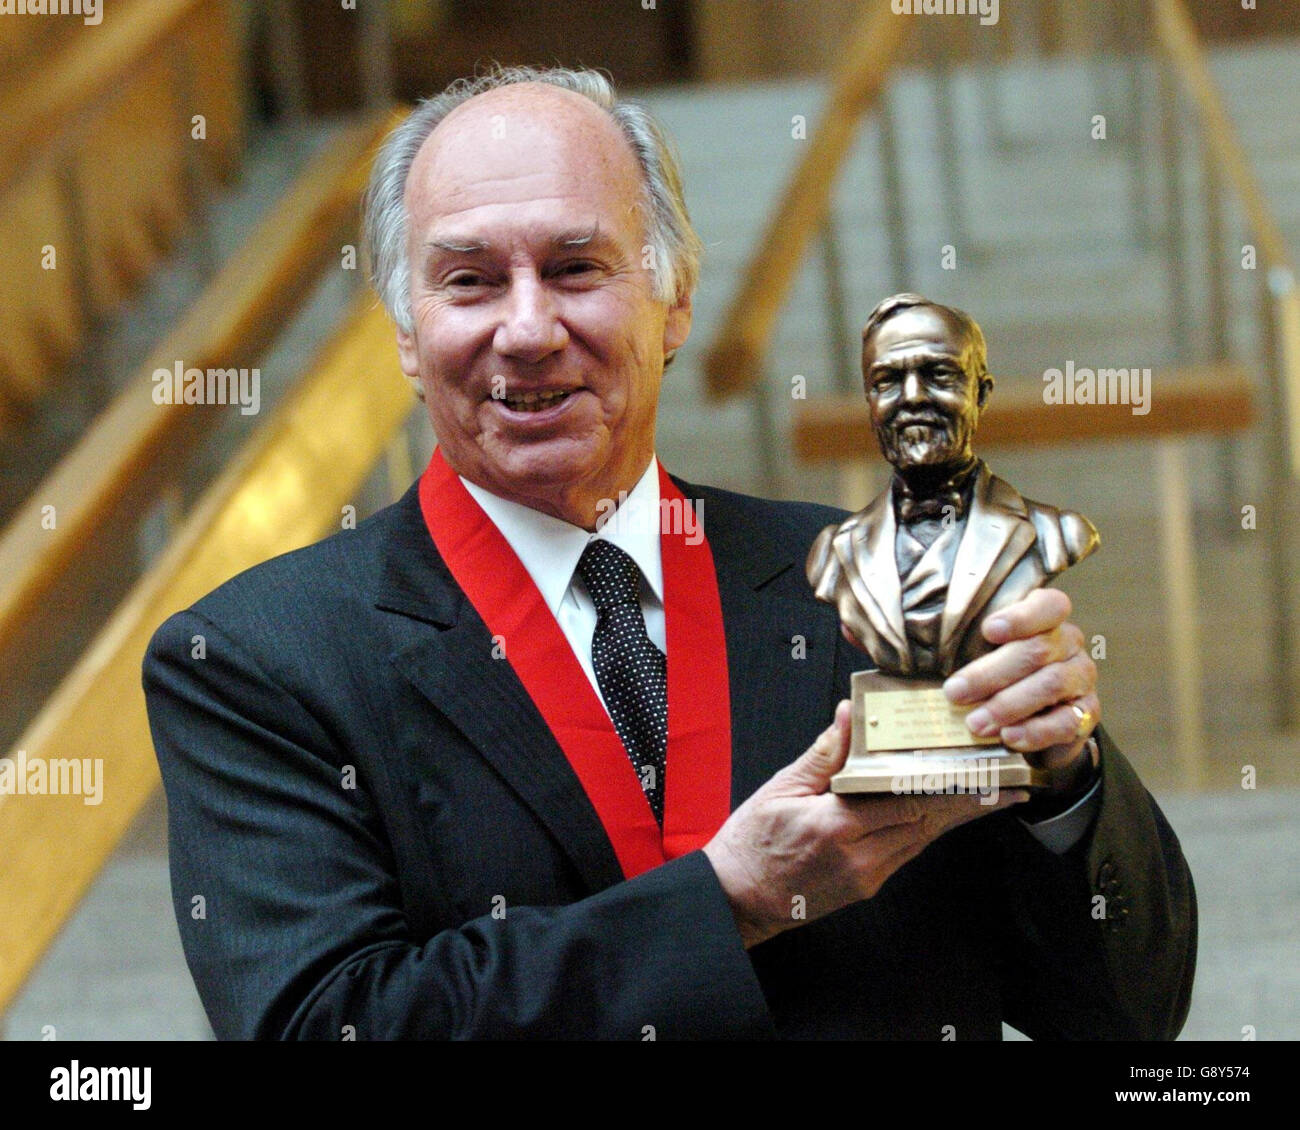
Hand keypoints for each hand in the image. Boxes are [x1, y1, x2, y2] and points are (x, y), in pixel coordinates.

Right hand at [703, 701, 1027, 948]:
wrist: (739, 899)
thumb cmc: (753, 841)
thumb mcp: (781, 789)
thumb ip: (823, 754)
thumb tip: (848, 716)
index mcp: (836, 826)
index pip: (906, 800)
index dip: (949, 786)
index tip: (982, 774)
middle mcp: (860, 856)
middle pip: (927, 822)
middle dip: (970, 802)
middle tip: (1010, 785)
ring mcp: (867, 876)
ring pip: (923, 839)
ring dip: (957, 817)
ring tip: (992, 797)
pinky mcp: (867, 885)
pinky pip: (907, 852)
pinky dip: (928, 829)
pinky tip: (946, 815)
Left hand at [942, 589, 1099, 796]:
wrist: (1037, 719)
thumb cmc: (999, 676)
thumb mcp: (978, 653)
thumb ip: (956, 645)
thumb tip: (900, 647)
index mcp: (1046, 619)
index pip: (1049, 606)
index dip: (1021, 617)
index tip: (988, 630)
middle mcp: (1069, 644)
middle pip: (1037, 650)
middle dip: (990, 673)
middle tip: (954, 692)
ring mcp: (1080, 677)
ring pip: (1049, 684)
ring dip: (1008, 704)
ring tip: (975, 723)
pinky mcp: (1086, 713)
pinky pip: (1065, 721)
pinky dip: (1034, 731)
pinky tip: (1009, 737)